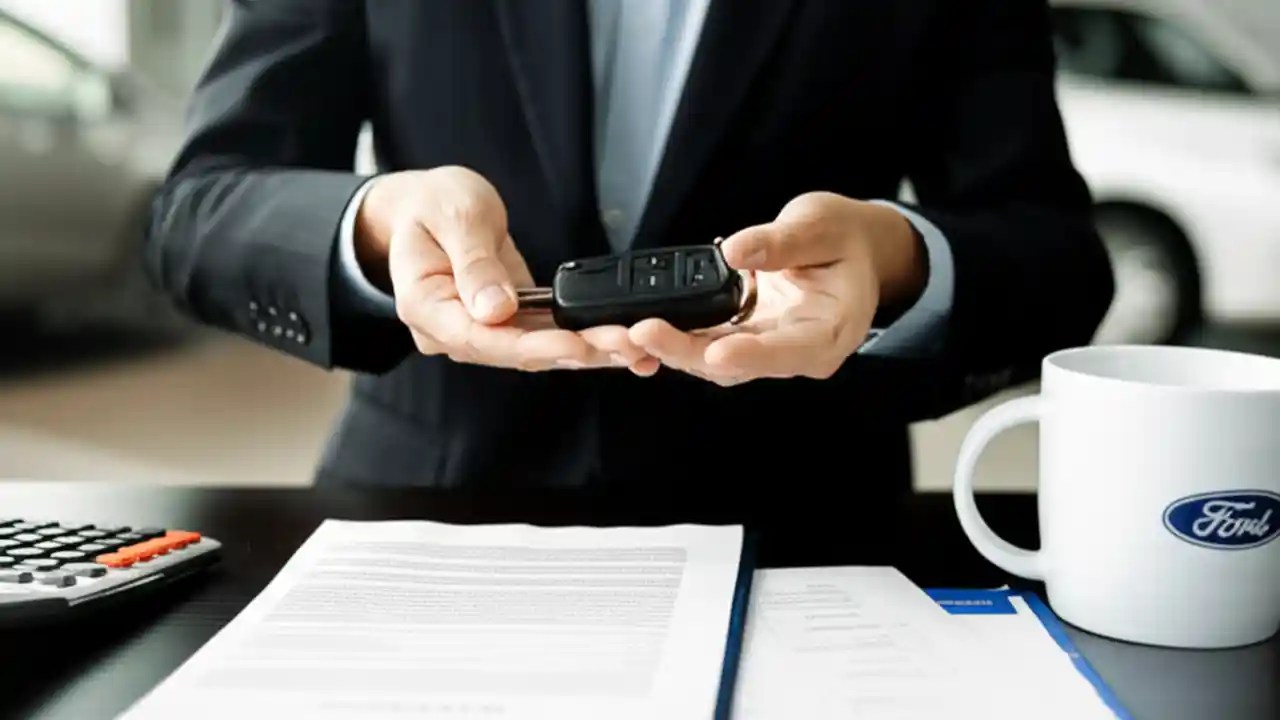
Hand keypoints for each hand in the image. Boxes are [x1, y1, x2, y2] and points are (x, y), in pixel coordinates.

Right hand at [356, 166, 657, 374]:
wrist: (426, 204)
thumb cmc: (432, 204)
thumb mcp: (455, 217)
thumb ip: (474, 263)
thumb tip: (495, 309)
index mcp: (425, 307)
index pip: (481, 339)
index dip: (533, 346)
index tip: (575, 344)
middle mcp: (451, 330)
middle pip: (516, 353)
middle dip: (574, 351)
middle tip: (625, 344)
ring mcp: (479, 329)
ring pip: (536, 350)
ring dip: (586, 349)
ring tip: (633, 346)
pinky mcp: (505, 322)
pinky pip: (543, 335)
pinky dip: (579, 337)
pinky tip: (616, 340)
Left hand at [630, 192, 924, 384]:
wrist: (851, 248)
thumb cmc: (845, 238)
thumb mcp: (821, 225)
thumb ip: (781, 241)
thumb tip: (733, 250)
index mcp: (831, 331)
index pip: (789, 352)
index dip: (750, 355)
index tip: (715, 352)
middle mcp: (798, 351)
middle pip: (739, 364)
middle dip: (688, 352)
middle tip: (646, 332)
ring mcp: (769, 348)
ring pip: (715, 360)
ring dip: (674, 348)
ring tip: (634, 330)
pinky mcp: (746, 338)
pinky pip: (707, 344)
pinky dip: (678, 336)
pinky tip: (646, 325)